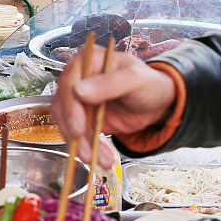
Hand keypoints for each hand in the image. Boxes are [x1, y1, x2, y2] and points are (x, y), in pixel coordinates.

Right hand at [52, 45, 177, 167]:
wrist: (157, 103)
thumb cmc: (149, 84)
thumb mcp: (135, 80)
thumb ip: (109, 84)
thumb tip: (78, 90)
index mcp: (89, 60)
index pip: (69, 81)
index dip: (70, 106)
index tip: (78, 127)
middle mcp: (79, 77)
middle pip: (63, 105)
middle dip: (75, 132)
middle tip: (87, 151)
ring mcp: (78, 99)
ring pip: (67, 124)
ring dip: (81, 145)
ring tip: (102, 160)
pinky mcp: (82, 118)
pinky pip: (77, 135)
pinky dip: (86, 149)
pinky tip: (100, 158)